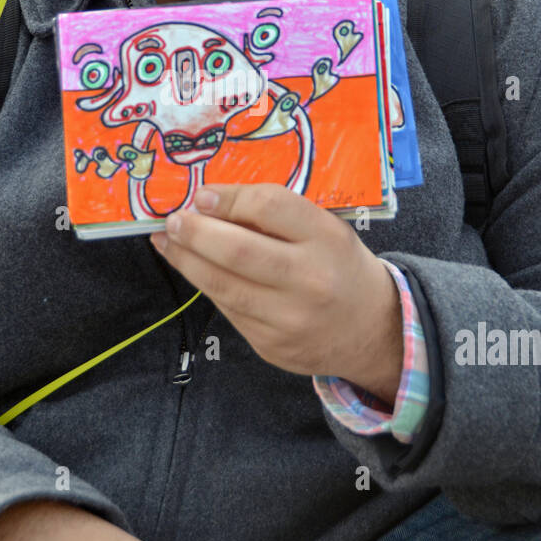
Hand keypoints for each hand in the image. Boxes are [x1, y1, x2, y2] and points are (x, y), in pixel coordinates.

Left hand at [150, 183, 403, 404]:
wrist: (372, 332)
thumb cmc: (340, 267)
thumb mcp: (325, 230)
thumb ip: (276, 216)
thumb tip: (210, 203)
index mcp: (328, 239)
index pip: (269, 206)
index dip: (229, 197)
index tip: (202, 195)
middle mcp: (310, 280)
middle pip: (238, 251)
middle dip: (195, 232)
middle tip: (173, 220)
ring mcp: (289, 319)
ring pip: (223, 286)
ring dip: (186, 260)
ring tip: (168, 241)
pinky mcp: (271, 345)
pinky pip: (228, 309)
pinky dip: (206, 285)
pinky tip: (193, 268)